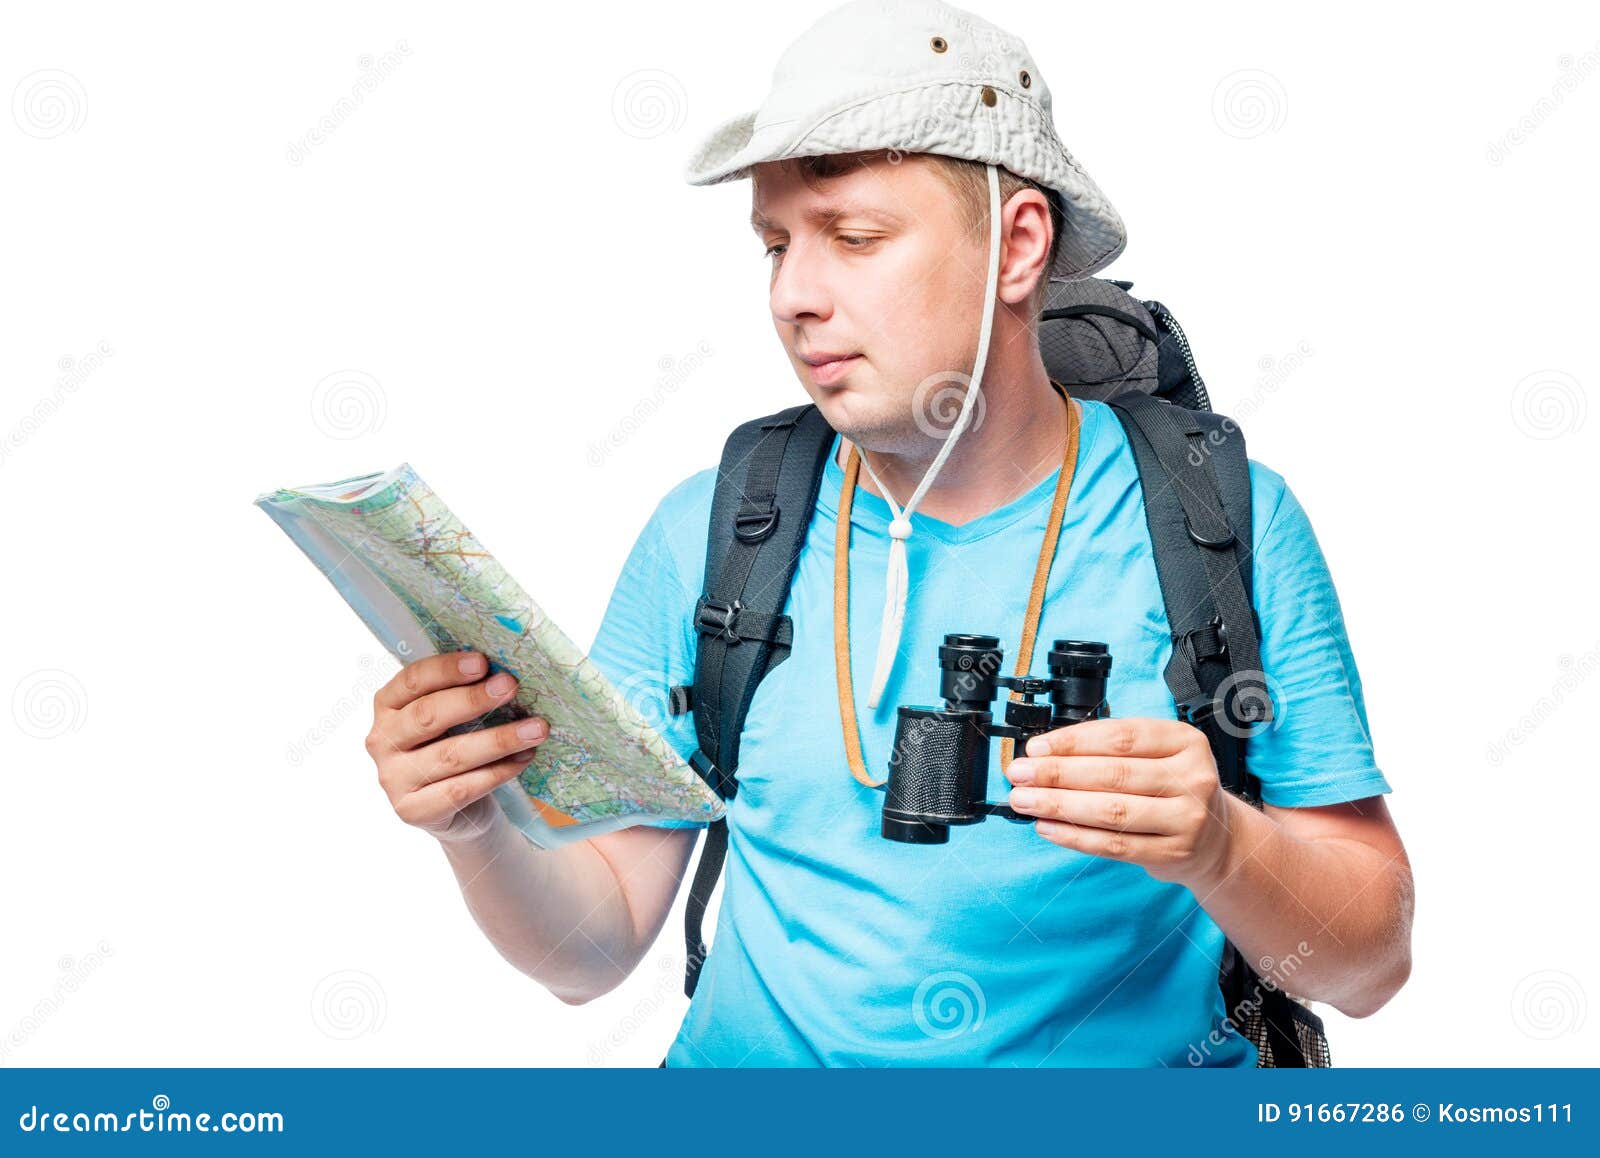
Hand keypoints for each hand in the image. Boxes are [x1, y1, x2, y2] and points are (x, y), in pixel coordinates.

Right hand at [366, 651, 549, 843]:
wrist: (457, 808)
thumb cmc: (455, 745)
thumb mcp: (453, 716)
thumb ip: (464, 692)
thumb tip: (504, 670)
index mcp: (387, 704)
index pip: (413, 680)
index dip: (447, 669)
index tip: (483, 662)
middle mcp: (382, 740)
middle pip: (428, 715)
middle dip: (472, 699)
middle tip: (510, 687)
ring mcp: (393, 778)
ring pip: (450, 755)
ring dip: (498, 739)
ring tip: (536, 729)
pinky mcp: (412, 810)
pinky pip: (460, 789)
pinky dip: (497, 773)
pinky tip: (524, 759)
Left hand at [1003, 717, 1235, 890]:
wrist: (1216, 838)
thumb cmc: (1173, 788)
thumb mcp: (1157, 754)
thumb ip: (1111, 749)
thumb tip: (1044, 753)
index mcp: (1185, 741)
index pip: (1120, 737)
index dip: (1072, 742)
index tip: (1036, 748)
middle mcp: (1193, 778)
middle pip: (1113, 774)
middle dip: (1057, 774)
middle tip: (1019, 774)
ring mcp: (1187, 818)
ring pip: (1112, 811)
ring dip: (1059, 805)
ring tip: (1024, 801)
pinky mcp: (1174, 852)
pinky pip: (1115, 845)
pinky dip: (1075, 836)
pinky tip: (1047, 827)